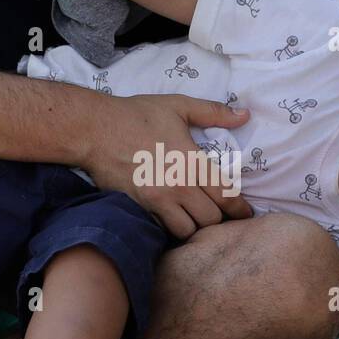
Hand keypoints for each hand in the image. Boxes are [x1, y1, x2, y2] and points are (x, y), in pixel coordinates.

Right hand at [81, 92, 253, 238]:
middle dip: (218, 218)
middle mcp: (178, 187)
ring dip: (194, 227)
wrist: (94, 130)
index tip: (245, 212)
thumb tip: (245, 115)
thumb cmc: (137, 115)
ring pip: (187, 232)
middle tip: (217, 213)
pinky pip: (161, 230)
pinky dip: (170, 228)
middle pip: (211, 220)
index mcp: (192, 162)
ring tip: (194, 218)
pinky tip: (172, 219)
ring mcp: (156, 201)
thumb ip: (213, 112)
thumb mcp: (178, 106)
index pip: (227, 196)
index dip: (240, 209)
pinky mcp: (138, 209)